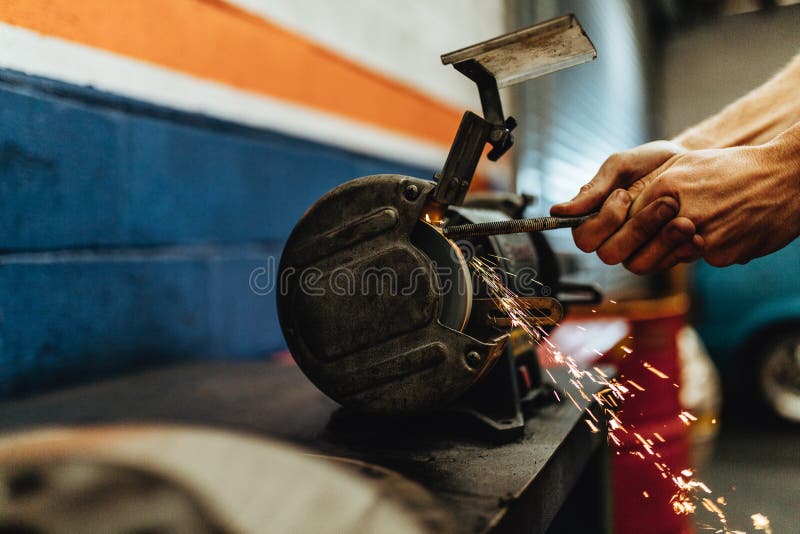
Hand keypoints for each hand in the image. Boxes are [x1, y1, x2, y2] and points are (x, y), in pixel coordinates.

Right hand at [551, 140, 703, 273]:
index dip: (603, 222)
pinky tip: (695, 236)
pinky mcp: (664, 256)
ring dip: (661, 241)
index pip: (584, 238)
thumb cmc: (649, 163)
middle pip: (609, 254)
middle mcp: (614, 240)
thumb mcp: (621, 166)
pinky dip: (682, 251)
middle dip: (637, 229)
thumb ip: (594, 189)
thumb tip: (558, 211)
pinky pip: (666, 265)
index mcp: (596, 220)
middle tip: (665, 202)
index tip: (623, 194)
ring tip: (684, 220)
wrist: (692, 163)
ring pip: (637, 264)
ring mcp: (639, 250)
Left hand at [628, 141, 799, 266]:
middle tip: (643, 247)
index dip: (620, 233)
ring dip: (670, 252)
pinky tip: (723, 228)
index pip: (622, 226)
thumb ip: (650, 187)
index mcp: (664, 189)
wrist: (789, 177)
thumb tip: (621, 210)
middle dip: (635, 256)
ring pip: (667, 262)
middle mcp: (679, 216)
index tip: (624, 233)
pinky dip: (706, 248)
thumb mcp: (685, 164)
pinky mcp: (722, 255)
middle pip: (635, 259)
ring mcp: (702, 239)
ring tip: (691, 228)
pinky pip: (700, 260)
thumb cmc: (734, 168)